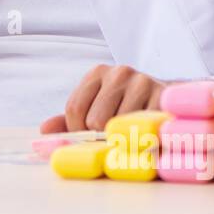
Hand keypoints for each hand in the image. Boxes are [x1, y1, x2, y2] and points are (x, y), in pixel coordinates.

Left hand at [39, 64, 167, 132]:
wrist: (168, 101)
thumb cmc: (125, 107)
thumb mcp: (96, 108)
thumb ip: (68, 120)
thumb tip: (45, 130)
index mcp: (98, 73)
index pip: (74, 108)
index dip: (77, 132)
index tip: (87, 139)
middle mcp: (120, 73)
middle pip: (95, 120)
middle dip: (100, 137)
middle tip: (111, 139)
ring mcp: (143, 83)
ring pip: (119, 127)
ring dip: (122, 140)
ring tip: (131, 135)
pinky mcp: (163, 98)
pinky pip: (143, 130)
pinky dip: (142, 140)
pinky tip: (145, 136)